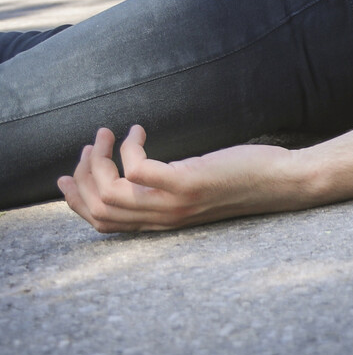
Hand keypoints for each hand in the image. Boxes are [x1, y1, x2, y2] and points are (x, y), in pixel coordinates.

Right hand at [57, 126, 301, 233]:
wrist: (286, 183)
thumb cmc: (244, 179)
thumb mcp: (195, 188)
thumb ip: (164, 187)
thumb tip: (136, 170)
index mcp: (162, 223)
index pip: (103, 224)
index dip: (76, 203)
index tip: (64, 179)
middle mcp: (164, 219)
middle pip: (98, 208)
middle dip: (82, 176)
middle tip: (91, 146)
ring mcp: (175, 204)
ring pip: (109, 191)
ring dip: (98, 160)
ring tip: (106, 135)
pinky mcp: (189, 185)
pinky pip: (138, 168)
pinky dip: (130, 147)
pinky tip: (139, 131)